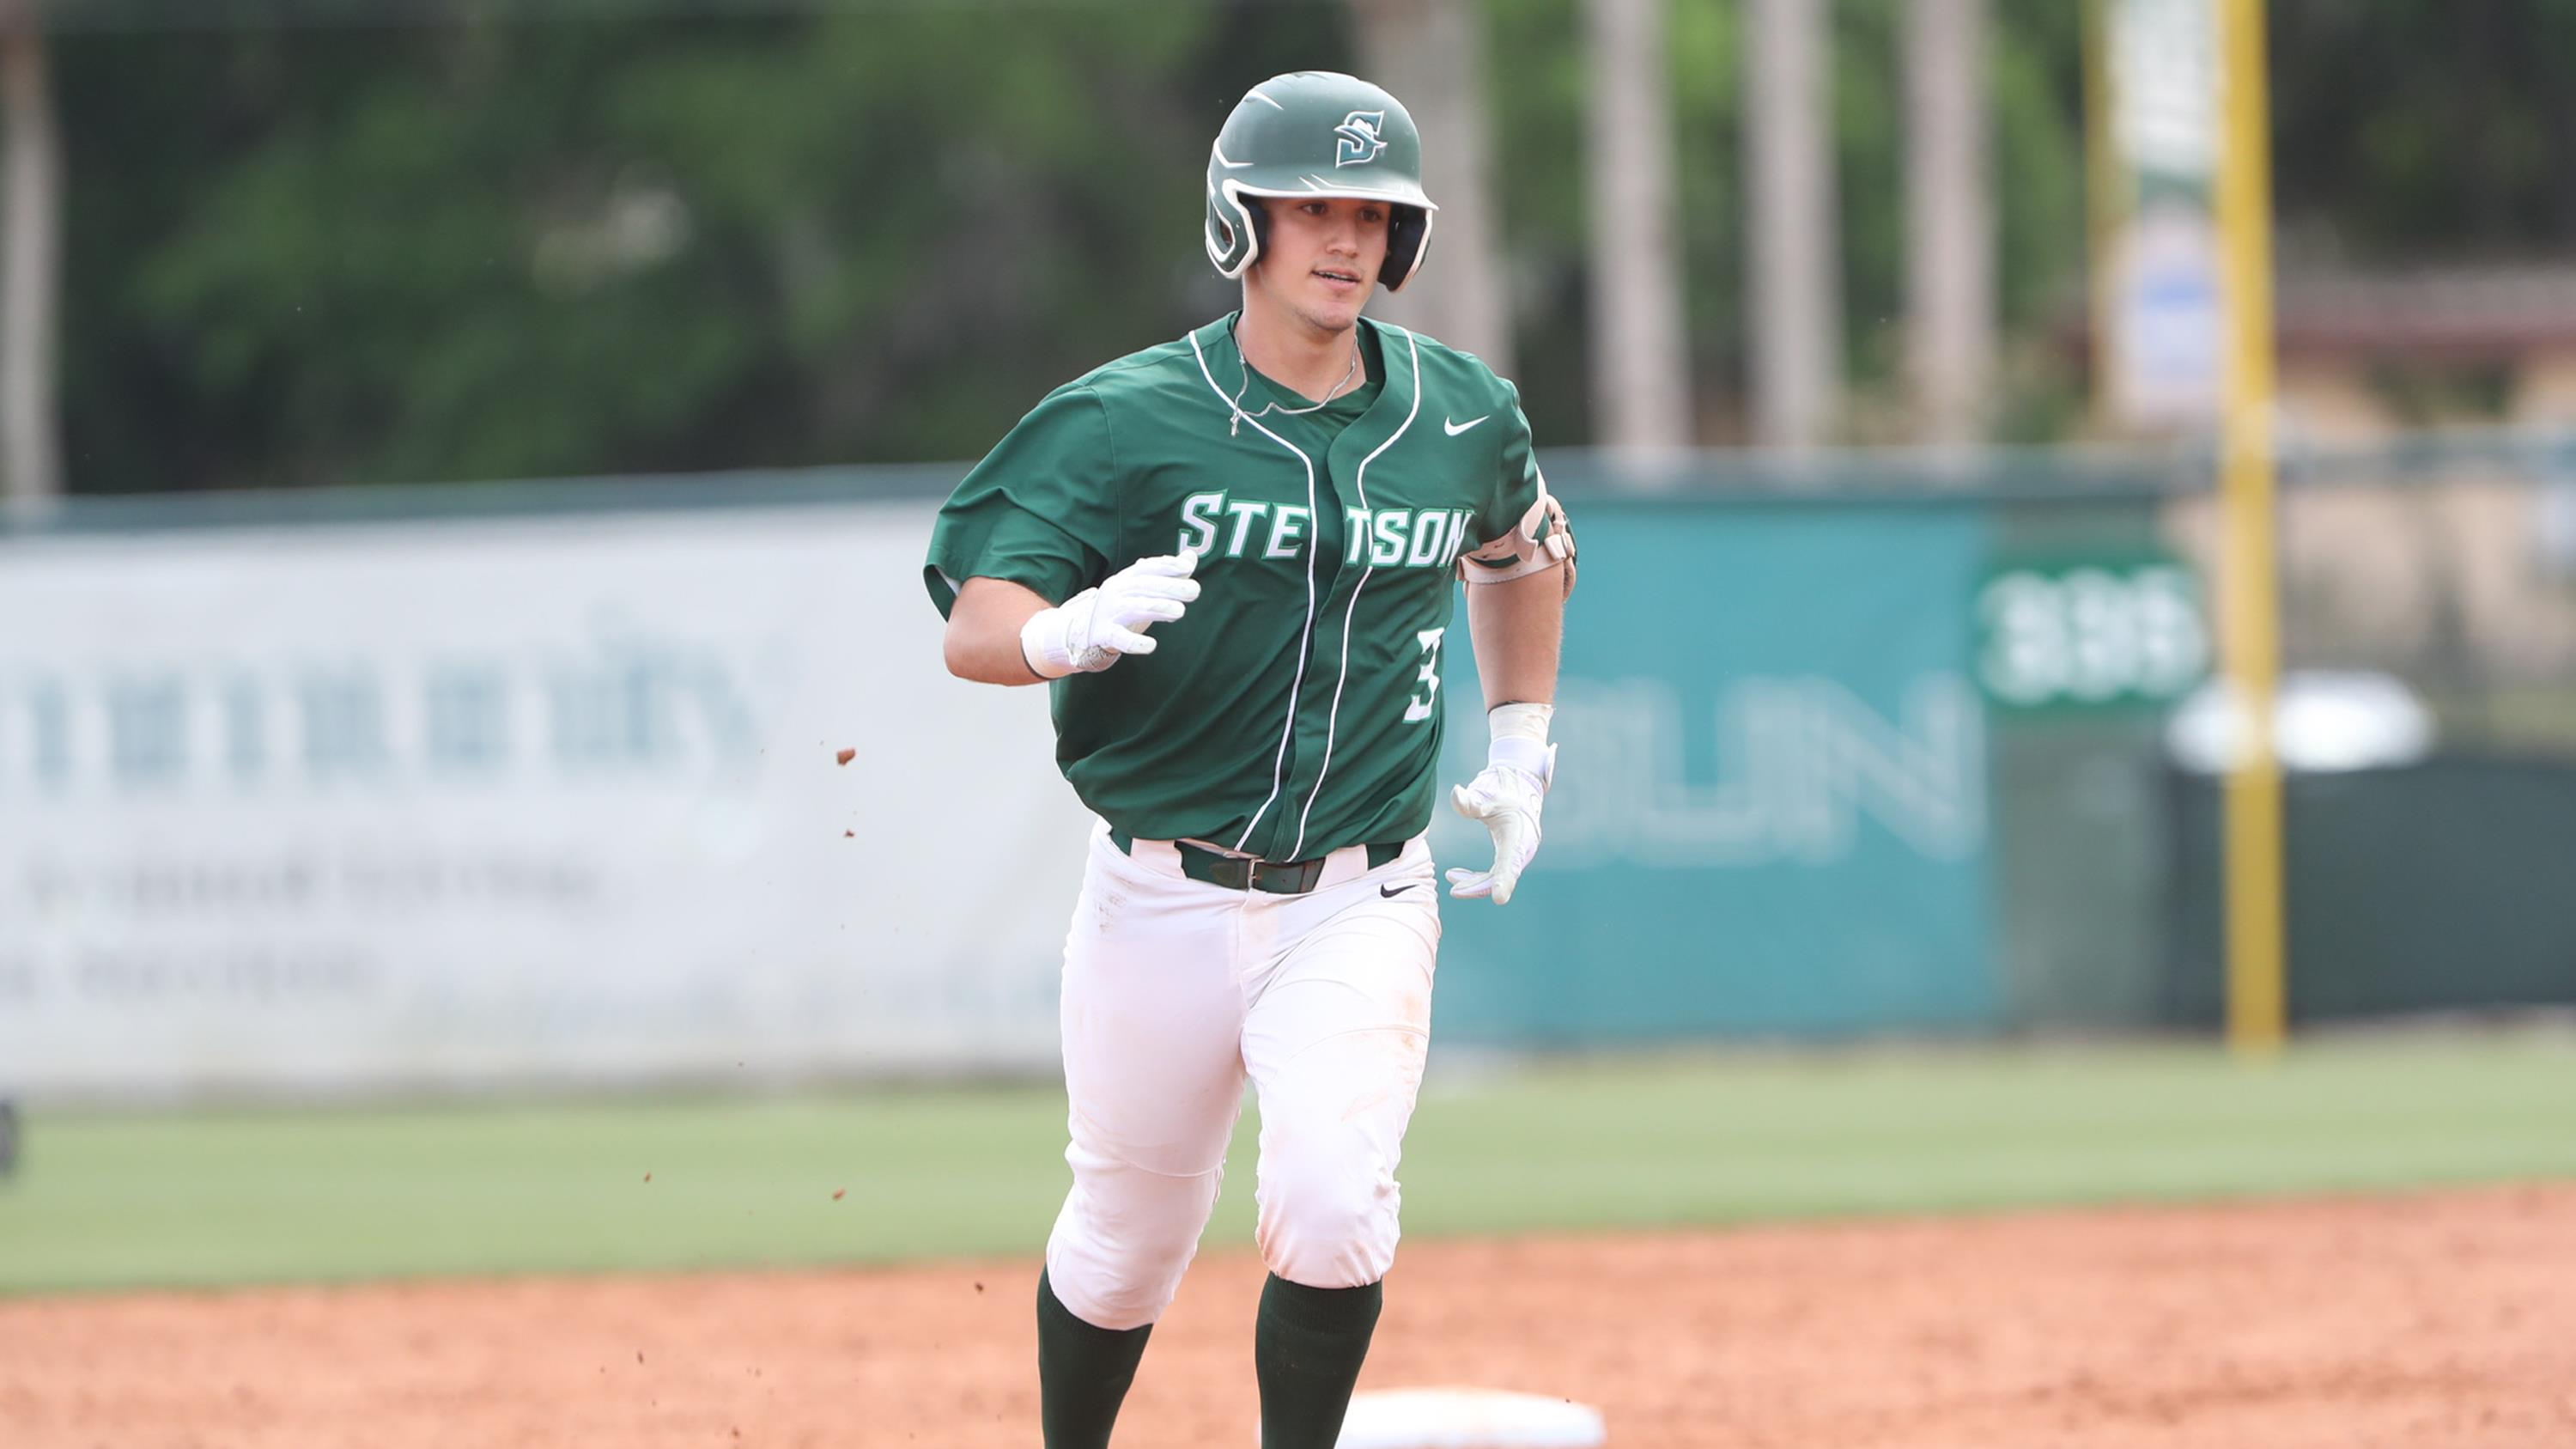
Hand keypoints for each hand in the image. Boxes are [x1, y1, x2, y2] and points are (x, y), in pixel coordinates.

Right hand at [1021, 552, 1200, 677]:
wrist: (1080, 631)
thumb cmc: (1121, 607)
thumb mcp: (1142, 589)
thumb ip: (1167, 574)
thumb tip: (1191, 556)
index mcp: (1125, 579)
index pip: (1146, 568)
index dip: (1165, 566)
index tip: (1185, 567)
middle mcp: (1116, 592)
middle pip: (1143, 586)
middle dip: (1169, 587)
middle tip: (1194, 591)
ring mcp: (1108, 613)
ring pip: (1134, 608)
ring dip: (1157, 609)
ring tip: (1180, 612)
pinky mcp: (1103, 635)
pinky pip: (1119, 639)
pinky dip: (1134, 643)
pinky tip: (1151, 646)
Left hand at [1444, 756, 1549, 904]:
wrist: (1521, 794)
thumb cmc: (1503, 795)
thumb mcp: (1487, 796)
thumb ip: (1470, 800)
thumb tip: (1456, 793)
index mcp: (1517, 836)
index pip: (1510, 862)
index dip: (1505, 881)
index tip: (1499, 899)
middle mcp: (1521, 851)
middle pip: (1500, 877)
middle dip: (1477, 886)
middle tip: (1454, 890)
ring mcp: (1516, 858)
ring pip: (1495, 879)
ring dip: (1473, 883)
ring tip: (1449, 875)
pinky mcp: (1509, 860)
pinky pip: (1493, 876)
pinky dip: (1475, 879)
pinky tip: (1455, 874)